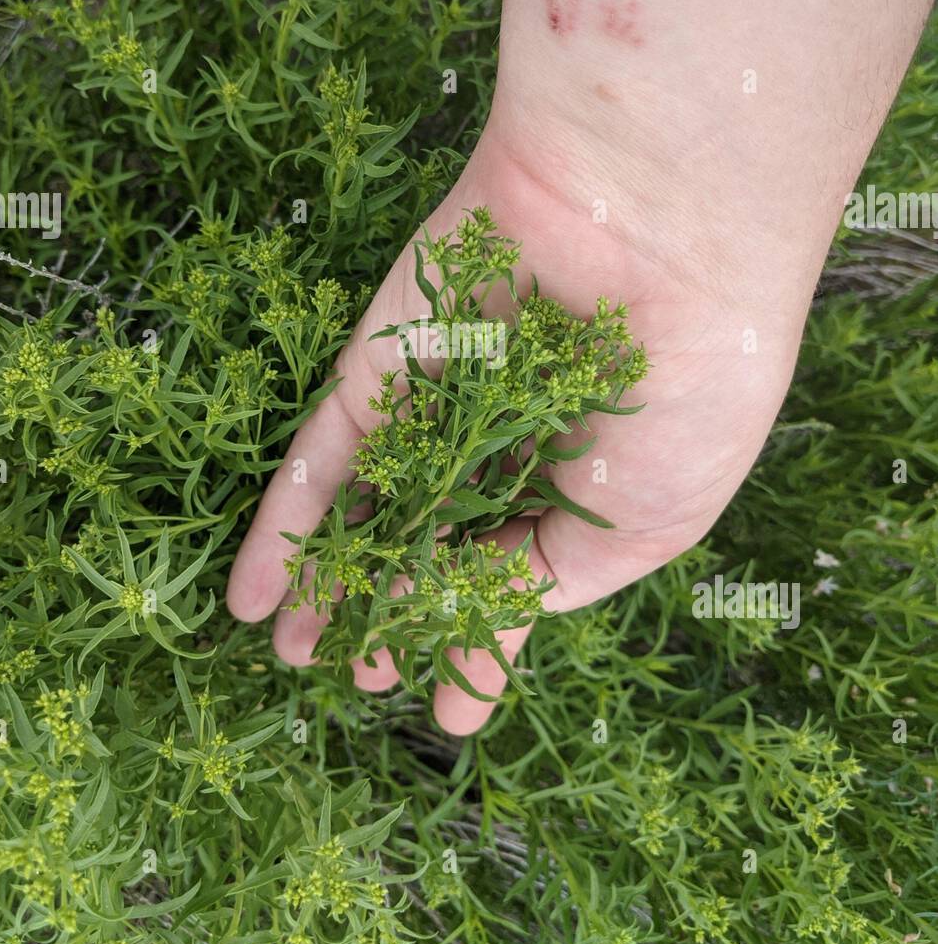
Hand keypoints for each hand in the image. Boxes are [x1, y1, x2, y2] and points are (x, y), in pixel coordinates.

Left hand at [226, 108, 812, 733]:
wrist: (659, 229)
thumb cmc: (688, 386)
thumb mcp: (644, 523)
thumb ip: (548, 577)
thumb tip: (470, 612)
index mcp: (586, 476)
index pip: (519, 574)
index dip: (481, 644)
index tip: (447, 713)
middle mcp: (505, 439)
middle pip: (429, 542)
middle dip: (391, 612)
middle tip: (356, 674)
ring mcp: (439, 400)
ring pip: (368, 504)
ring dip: (326, 578)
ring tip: (287, 651)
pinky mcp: (380, 363)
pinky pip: (323, 454)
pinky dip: (285, 523)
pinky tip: (254, 592)